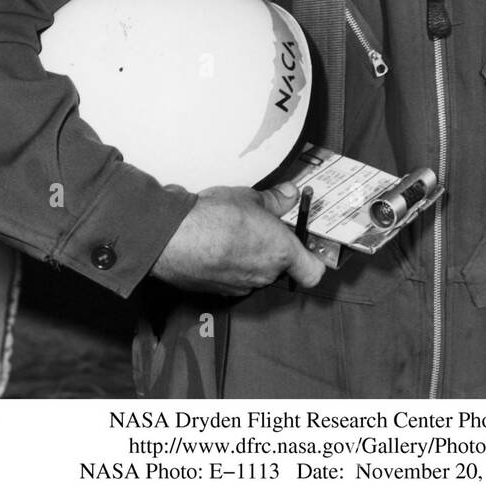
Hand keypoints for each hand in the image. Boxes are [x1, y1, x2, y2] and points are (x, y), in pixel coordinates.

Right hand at [151, 181, 325, 295]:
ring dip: (247, 257)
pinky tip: (213, 245)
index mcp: (281, 253)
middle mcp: (264, 275)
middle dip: (271, 249)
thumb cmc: (214, 218)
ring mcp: (240, 286)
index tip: (309, 247)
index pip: (313, 272)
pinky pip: (230, 278)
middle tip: (259, 226)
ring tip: (231, 232)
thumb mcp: (250, 198)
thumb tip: (289, 195)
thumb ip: (275, 200)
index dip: (313, 260)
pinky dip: (225, 265)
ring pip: (253, 272)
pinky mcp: (217, 291)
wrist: (173, 237)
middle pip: (279, 267)